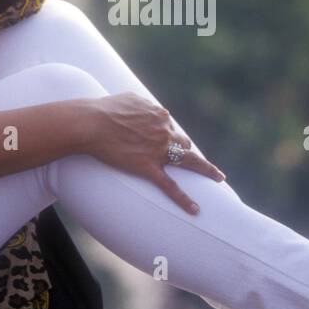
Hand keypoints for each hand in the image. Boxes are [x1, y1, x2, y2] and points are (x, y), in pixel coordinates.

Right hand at [85, 93, 225, 216]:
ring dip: (203, 168)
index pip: (169, 126)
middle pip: (182, 142)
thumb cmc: (105, 109)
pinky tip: (195, 210)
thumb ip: (143, 104)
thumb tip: (150, 108)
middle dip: (184, 149)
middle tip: (184, 158)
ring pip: (187, 160)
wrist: (91, 123)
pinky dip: (184, 199)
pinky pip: (170, 187)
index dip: (167, 134)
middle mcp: (164, 132)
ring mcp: (159, 151)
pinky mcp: (149, 168)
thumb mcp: (130, 98)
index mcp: (160, 115)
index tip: (164, 139)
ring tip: (216, 177)